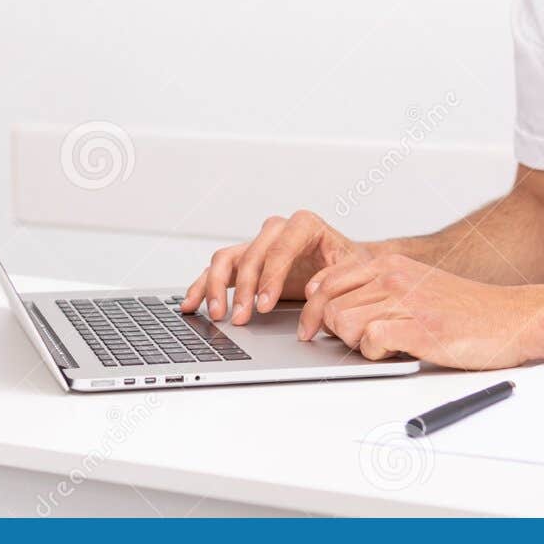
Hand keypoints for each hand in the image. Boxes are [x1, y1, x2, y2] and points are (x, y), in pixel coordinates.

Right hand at [182, 210, 364, 324]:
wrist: (350, 265)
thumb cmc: (352, 266)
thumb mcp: (353, 271)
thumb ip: (333, 279)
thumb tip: (310, 289)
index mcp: (305, 225)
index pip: (280, 248)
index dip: (269, 277)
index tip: (264, 306)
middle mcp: (277, 230)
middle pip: (250, 254)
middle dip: (243, 289)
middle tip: (241, 318)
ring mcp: (258, 244)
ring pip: (226, 259)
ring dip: (217, 287)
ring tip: (216, 315)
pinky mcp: (246, 261)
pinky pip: (218, 270)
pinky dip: (202, 286)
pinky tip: (191, 304)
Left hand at [298, 252, 541, 369]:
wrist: (510, 317)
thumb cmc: (463, 308)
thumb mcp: (414, 283)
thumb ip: (375, 289)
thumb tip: (330, 307)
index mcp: (389, 264)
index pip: (325, 282)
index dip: (311, 309)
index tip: (310, 327)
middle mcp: (393, 277)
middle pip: (329, 306)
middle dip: (334, 330)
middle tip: (355, 341)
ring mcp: (406, 302)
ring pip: (344, 323)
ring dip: (355, 343)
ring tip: (381, 345)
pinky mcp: (419, 329)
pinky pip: (371, 341)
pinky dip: (375, 353)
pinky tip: (394, 351)